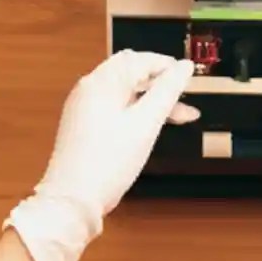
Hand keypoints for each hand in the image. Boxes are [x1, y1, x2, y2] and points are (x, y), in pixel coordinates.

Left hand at [5, 51, 196, 260]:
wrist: (72, 201)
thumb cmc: (107, 163)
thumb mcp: (146, 124)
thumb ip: (167, 92)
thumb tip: (184, 67)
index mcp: (101, 83)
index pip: (139, 59)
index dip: (167, 66)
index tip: (190, 77)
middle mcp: (88, 89)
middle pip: (131, 74)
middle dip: (161, 84)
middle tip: (186, 98)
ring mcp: (83, 108)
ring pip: (125, 92)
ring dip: (152, 100)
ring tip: (180, 117)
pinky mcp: (83, 125)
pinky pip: (114, 108)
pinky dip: (136, 112)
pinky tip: (152, 128)